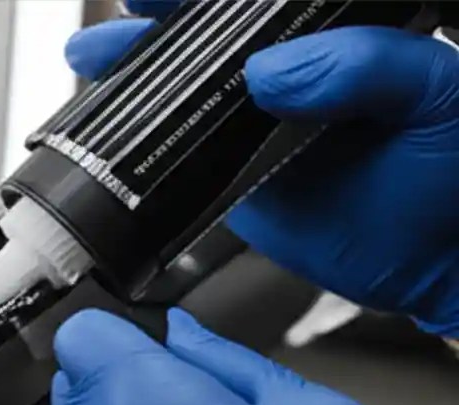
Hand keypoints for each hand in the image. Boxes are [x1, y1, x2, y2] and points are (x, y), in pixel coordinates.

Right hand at [65, 4, 458, 335]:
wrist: (444, 266)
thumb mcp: (438, 98)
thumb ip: (366, 69)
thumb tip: (273, 73)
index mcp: (340, 32)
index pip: (264, 0)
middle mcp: (291, 71)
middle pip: (209, 36)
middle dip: (158, 23)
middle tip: (126, 18)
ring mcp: (256, 124)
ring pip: (182, 89)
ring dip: (133, 74)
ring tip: (94, 60)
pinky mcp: (235, 176)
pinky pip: (179, 155)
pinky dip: (139, 143)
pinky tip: (108, 130)